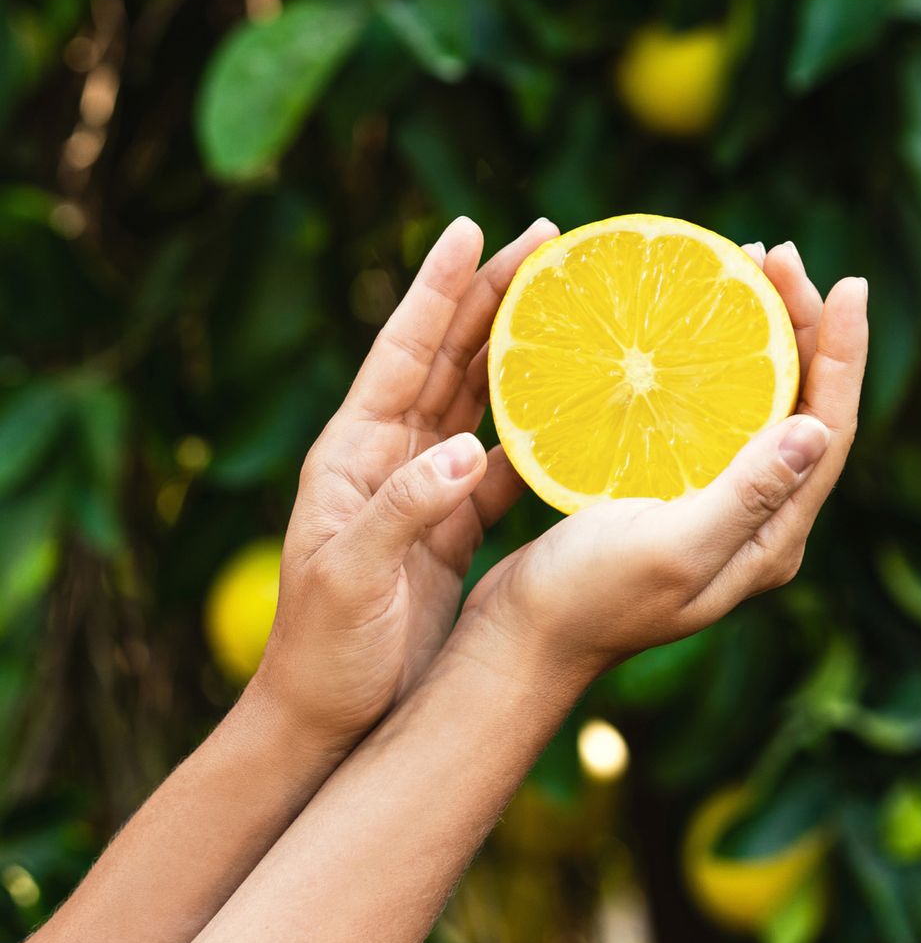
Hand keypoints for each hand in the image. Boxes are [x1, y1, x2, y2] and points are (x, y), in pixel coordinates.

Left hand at [247, 216, 559, 752]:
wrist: (327, 714)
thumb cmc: (324, 650)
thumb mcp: (352, 579)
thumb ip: (404, 511)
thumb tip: (467, 452)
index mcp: (353, 452)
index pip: (400, 351)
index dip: (434, 287)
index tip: (470, 228)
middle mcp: (388, 454)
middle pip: (447, 356)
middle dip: (492, 295)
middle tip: (545, 243)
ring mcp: (422, 484)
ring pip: (476, 396)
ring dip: (516, 347)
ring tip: (565, 303)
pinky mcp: (451, 521)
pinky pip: (501, 458)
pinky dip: (534, 427)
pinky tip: (575, 408)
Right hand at [461, 243, 867, 686]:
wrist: (522, 638)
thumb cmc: (588, 599)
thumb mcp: (672, 547)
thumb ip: (746, 495)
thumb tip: (819, 427)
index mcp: (772, 537)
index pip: (831, 429)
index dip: (845, 353)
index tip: (846, 281)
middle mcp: (757, 522)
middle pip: (802, 407)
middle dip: (802, 328)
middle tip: (772, 254)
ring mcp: (715, 508)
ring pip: (759, 406)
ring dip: (761, 338)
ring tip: (742, 272)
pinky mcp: (671, 495)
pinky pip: (711, 416)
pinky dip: (711, 365)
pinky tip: (688, 332)